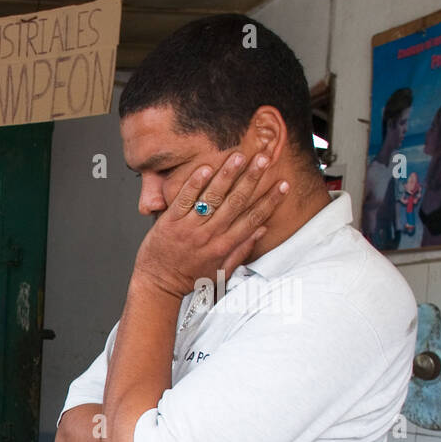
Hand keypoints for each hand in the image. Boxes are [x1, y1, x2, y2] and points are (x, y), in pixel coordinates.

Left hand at [133, 150, 290, 299]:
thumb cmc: (188, 278)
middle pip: (236, 202)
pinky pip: (184, 199)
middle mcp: (209, 235)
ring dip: (227, 175)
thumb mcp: (221, 270)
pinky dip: (195, 183)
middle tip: (265, 159)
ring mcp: (188, 228)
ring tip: (239, 156)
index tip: (283, 184)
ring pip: (212, 197)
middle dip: (252, 179)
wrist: (157, 284)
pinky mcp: (169, 222)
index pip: (253, 219)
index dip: (270, 201)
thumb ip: (241, 250)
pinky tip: (206, 168)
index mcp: (224, 246)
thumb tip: (262, 230)